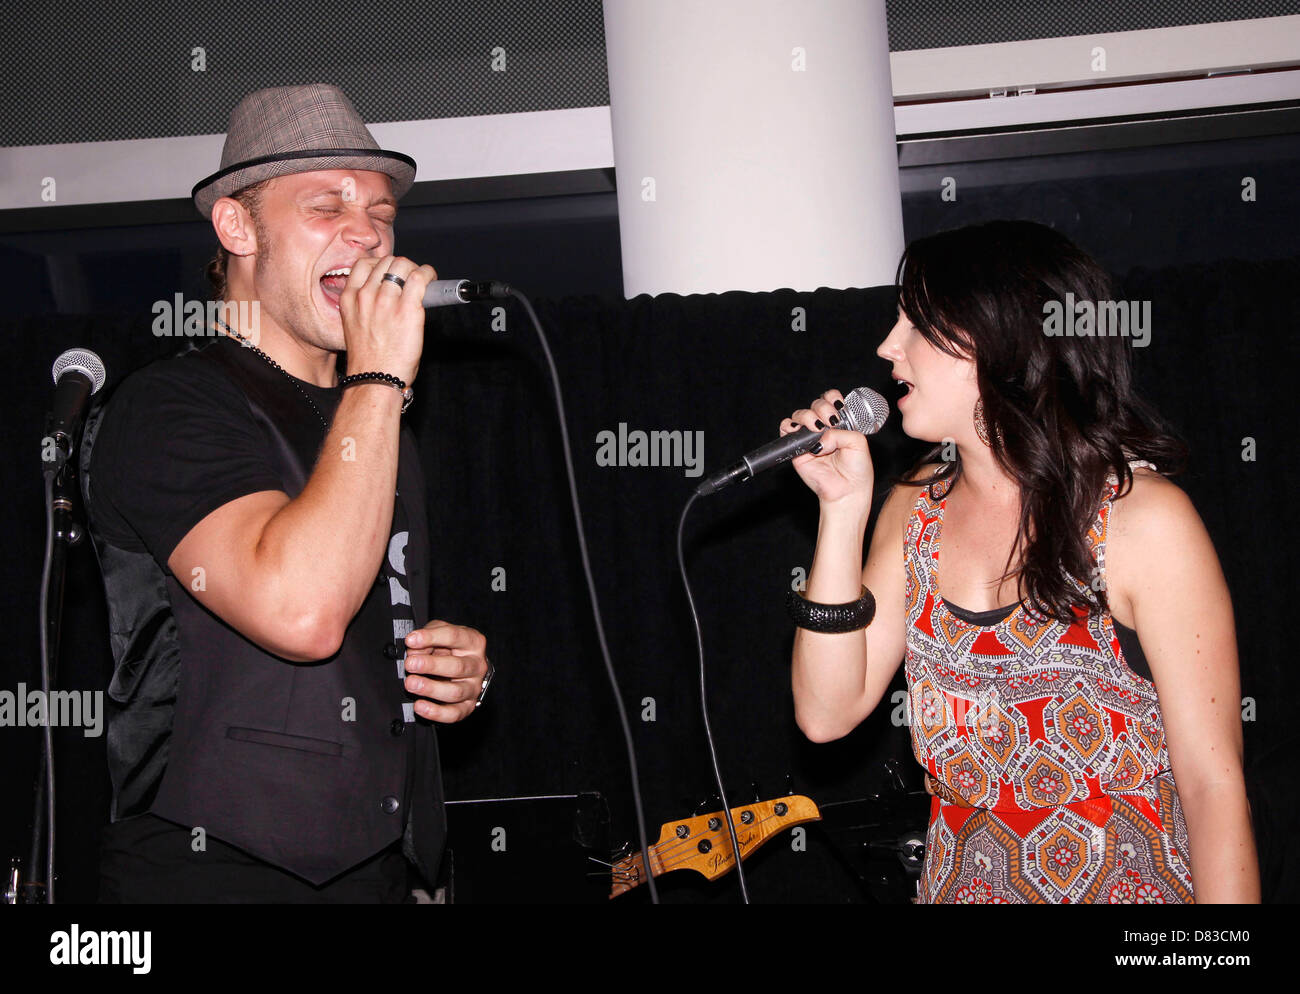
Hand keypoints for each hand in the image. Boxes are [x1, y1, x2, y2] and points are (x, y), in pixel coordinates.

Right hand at [339, 255, 437, 386]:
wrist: (375, 380)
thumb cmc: (369, 360)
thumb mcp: (356, 325)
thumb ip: (367, 306)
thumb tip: (388, 293)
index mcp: (349, 299)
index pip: (363, 264)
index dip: (381, 264)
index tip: (392, 272)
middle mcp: (365, 296)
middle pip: (386, 261)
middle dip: (401, 267)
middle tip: (410, 279)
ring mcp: (386, 301)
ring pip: (403, 265)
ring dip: (415, 270)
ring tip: (422, 281)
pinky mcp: (407, 309)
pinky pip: (420, 278)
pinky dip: (428, 275)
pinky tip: (432, 280)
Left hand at [402, 620, 489, 722]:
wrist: (462, 666)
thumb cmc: (450, 648)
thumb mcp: (439, 633)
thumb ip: (427, 636)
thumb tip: (414, 651)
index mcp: (473, 642)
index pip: (454, 637)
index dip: (431, 638)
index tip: (411, 640)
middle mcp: (477, 665)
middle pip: (457, 667)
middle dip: (431, 666)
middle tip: (410, 664)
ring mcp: (473, 687)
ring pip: (455, 692)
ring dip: (431, 688)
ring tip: (411, 683)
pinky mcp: (467, 706)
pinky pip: (453, 713)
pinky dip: (435, 712)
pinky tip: (419, 705)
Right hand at [781, 388, 874, 508]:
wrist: (847, 490)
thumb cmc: (857, 469)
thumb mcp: (858, 442)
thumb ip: (841, 432)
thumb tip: (821, 436)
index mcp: (839, 423)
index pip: (831, 400)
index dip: (832, 398)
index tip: (838, 407)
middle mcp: (824, 428)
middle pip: (815, 404)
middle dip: (823, 408)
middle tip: (831, 420)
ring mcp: (809, 437)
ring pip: (800, 414)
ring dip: (808, 416)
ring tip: (818, 429)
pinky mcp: (797, 449)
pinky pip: (786, 430)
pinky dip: (790, 426)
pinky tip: (800, 431)